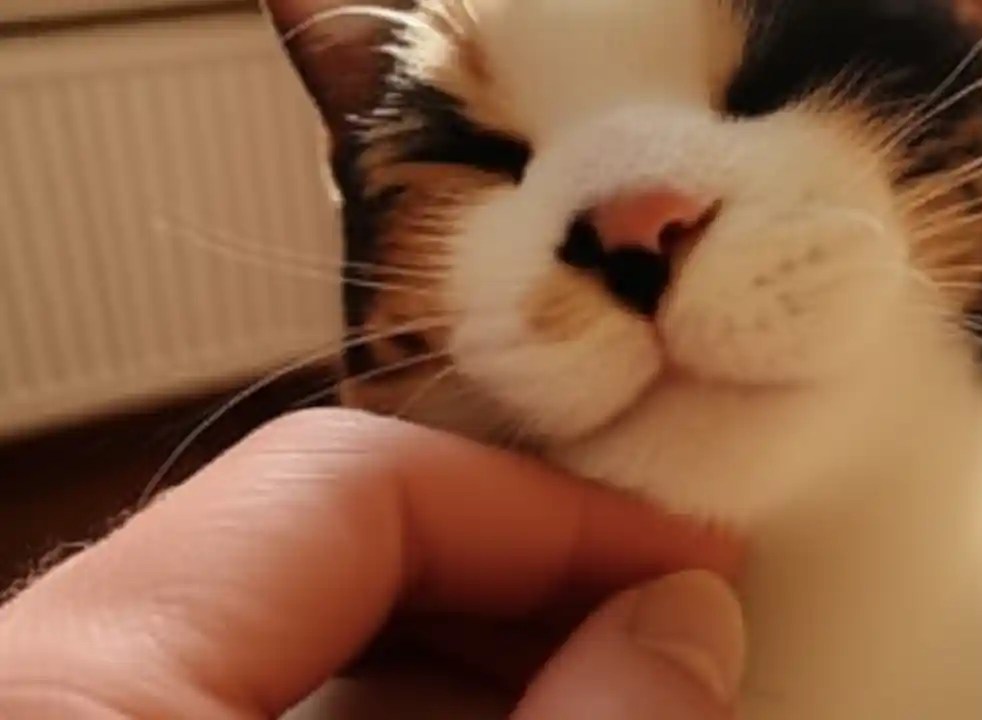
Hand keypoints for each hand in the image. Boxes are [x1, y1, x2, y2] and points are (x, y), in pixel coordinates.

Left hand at [0, 409, 744, 718]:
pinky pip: (253, 701)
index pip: (349, 483)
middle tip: (659, 641)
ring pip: (299, 631)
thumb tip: (685, 630)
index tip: (684, 558)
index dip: (549, 508)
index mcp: (76, 687)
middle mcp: (39, 683)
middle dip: (524, 584)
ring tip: (599, 698)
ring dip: (473, 656)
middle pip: (324, 545)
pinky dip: (394, 710)